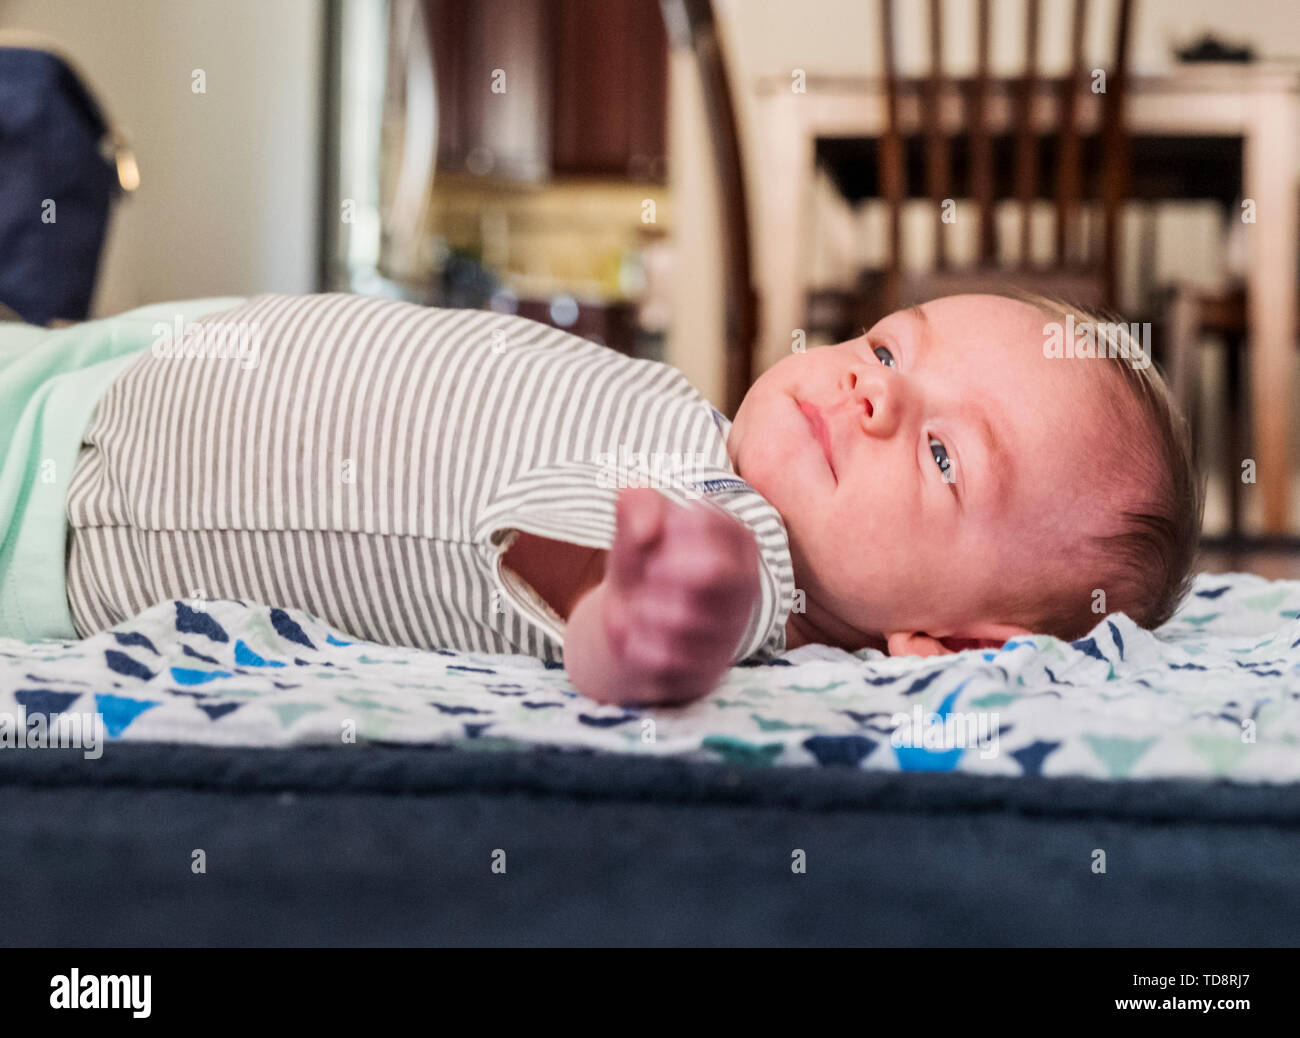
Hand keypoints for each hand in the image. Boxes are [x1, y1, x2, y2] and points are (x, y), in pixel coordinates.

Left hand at [600, 487, 760, 704]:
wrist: (631, 624)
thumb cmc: (644, 563)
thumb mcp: (637, 527)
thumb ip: (638, 505)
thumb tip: (646, 527)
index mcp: (736, 544)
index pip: (726, 528)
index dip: (683, 529)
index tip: (653, 534)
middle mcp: (743, 587)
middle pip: (717, 575)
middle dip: (671, 570)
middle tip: (649, 572)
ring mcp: (728, 632)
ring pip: (690, 621)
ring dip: (648, 609)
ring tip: (636, 605)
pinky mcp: (705, 670)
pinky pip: (671, 660)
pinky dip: (639, 645)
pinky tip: (631, 635)